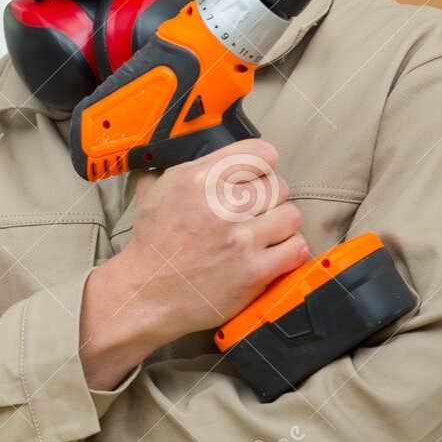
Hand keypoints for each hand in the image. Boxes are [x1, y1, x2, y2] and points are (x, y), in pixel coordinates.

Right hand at [89, 139, 308, 356]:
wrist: (145, 292)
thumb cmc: (151, 244)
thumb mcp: (153, 191)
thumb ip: (177, 166)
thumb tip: (190, 148)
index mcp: (198, 178)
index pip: (260, 153)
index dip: (261, 165)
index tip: (256, 177)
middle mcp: (222, 205)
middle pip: (278, 185)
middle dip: (269, 198)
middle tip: (255, 212)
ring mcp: (241, 239)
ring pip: (291, 215)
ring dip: (280, 225)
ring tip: (264, 233)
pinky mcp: (254, 271)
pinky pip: (296, 247)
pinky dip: (288, 250)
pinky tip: (272, 253)